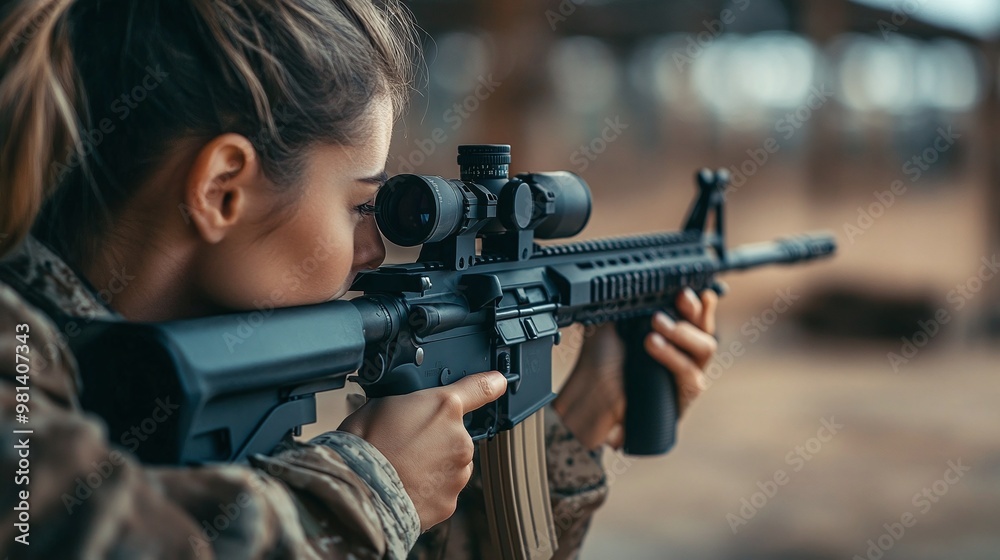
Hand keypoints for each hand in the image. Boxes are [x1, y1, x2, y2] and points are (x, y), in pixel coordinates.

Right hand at [338, 371, 506, 530]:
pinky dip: (427, 490)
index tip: (498, 382)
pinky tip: (403, 486)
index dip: (491, 384)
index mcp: (444, 408)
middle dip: (435, 439)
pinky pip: (442, 491)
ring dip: (433, 465)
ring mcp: (458, 473)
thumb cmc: (363, 446)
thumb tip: (408, 405)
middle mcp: (459, 440)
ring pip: (451, 465)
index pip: (481, 389)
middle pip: (455, 435)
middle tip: (404, 444)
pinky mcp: (450, 502)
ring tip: (401, 468)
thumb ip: (408, 402)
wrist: (358, 492)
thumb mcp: (380, 403)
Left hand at [552, 287, 717, 449]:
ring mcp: (687, 373)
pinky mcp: (684, 394)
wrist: (591, 393)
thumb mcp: (612, 322)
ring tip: (656, 324)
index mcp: (670, 332)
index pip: (694, 314)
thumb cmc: (601, 360)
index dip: (698, 302)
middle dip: (695, 310)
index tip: (690, 290)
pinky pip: (689, 373)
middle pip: (706, 327)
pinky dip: (672, 355)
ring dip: (682, 332)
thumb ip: (631, 303)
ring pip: (705, 348)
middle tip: (679, 298)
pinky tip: (653, 344)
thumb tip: (642, 280)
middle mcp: (683, 351)